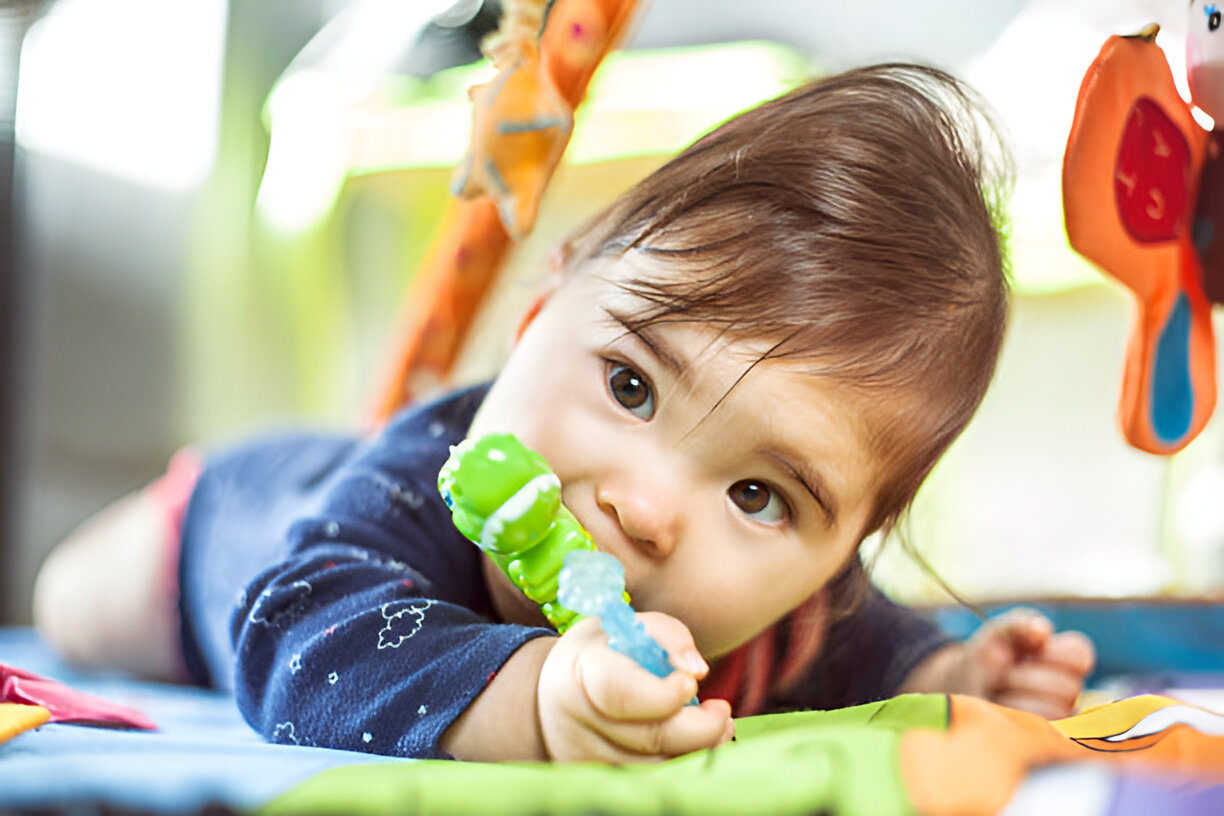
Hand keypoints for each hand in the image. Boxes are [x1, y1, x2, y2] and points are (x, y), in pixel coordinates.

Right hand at [537, 613, 734, 761]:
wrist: (557, 691)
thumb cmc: (604, 652)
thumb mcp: (629, 626)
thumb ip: (667, 635)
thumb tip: (697, 669)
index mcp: (579, 672)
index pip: (620, 693)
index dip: (664, 694)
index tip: (692, 682)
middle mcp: (576, 720)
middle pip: (649, 737)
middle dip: (700, 728)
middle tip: (721, 711)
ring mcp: (585, 756)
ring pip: (657, 765)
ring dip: (698, 748)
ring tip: (715, 724)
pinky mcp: (599, 778)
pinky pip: (651, 777)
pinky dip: (680, 761)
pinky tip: (693, 741)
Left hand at [900, 608, 1095, 719]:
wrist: (960, 689)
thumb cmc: (987, 658)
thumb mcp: (997, 635)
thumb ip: (1019, 625)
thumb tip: (1042, 631)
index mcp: (1064, 660)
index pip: (1079, 653)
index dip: (1051, 653)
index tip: (1027, 652)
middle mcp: (1068, 692)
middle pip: (1067, 687)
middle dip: (1024, 677)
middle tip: (1002, 675)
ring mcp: (1059, 720)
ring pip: (1056, 712)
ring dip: (1017, 699)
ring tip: (998, 694)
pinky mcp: (1044, 742)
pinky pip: (1041, 734)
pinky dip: (1013, 719)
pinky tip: (1000, 712)